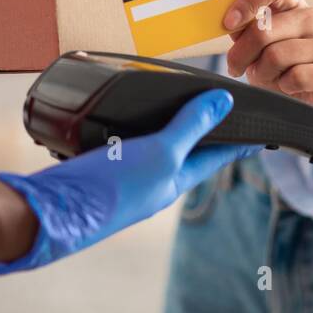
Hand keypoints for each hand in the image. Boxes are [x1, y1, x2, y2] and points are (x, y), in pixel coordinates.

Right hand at [0, 90, 256, 274]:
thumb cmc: (112, 190)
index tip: (259, 133)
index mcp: (172, 180)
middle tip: (219, 116)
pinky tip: (126, 120)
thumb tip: (223, 102)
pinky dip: (132, 128)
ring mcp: (123, 174)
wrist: (53, 210)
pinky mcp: (98, 165)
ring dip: (167, 129)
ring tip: (177, 113)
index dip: (237, 142)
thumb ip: (189, 127)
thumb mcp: (160, 153)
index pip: (214, 156)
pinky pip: (123, 142)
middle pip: (185, 152)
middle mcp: (151, 180)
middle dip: (202, 135)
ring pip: (153, 147)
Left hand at [222, 0, 312, 114]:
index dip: (248, 1)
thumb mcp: (258, 46)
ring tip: (267, 77)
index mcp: (294, 5)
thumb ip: (245, 30)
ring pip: (277, 56)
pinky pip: (296, 77)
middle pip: (265, 28)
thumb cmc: (281, 67)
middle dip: (241, 53)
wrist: (312, 98)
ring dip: (262, 73)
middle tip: (235, 66)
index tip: (228, 23)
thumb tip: (228, 21)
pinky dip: (284, 86)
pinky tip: (289, 86)